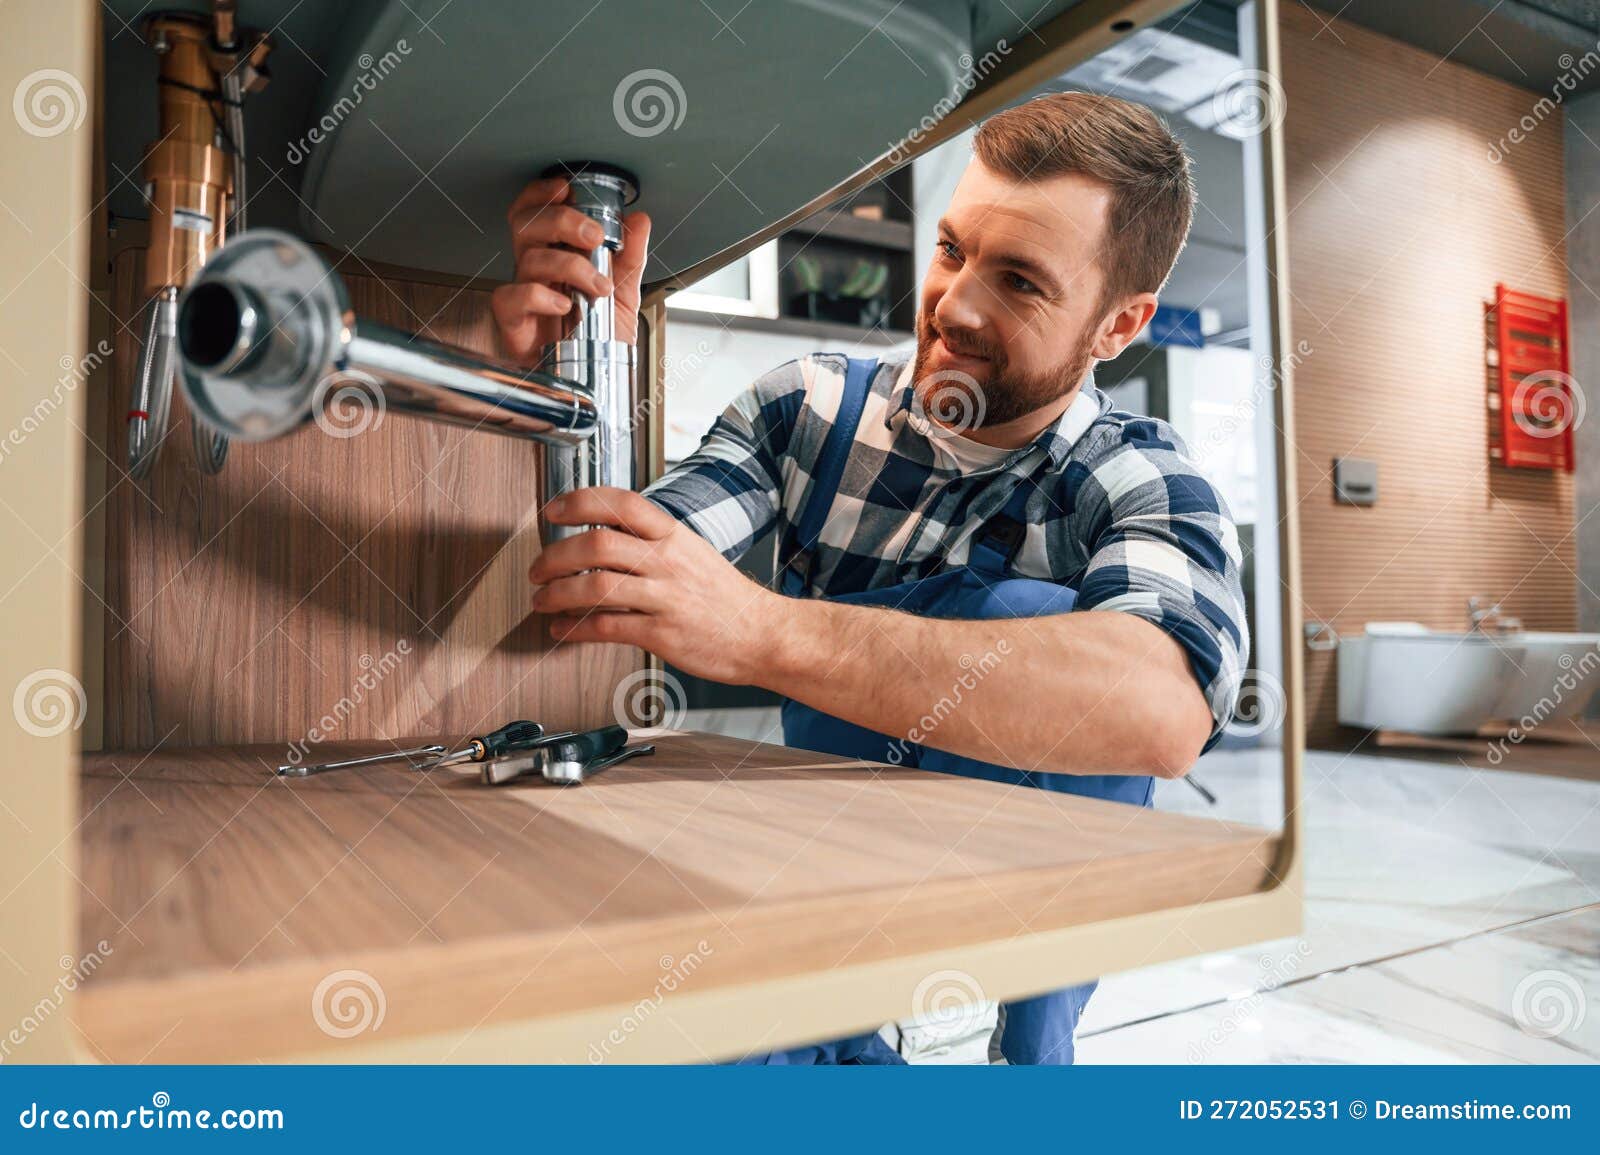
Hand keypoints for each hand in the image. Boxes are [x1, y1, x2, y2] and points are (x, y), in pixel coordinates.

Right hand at [491, 176, 651, 359]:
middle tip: (595, 237)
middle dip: (563, 222)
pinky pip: (511, 298)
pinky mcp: (513, 324)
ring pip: (528, 259)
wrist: (593, 383)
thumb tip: (640, 220)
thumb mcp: (623, 293)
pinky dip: (539, 296)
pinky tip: (564, 305)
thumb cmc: (596, 339)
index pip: (535, 211)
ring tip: (597, 287)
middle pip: (527, 224)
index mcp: (553, 254)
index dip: (542, 194)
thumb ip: (630, 257)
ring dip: (570, 266)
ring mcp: (522, 295)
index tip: (567, 189)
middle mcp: (534, 270)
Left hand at [528, 488, 783, 685]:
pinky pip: (606, 627)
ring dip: (557, 593)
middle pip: (596, 544)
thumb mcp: (692, 552)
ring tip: (541, 600)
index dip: (578, 502)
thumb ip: (651, 542)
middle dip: (555, 556)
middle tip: (538, 567)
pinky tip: (561, 629)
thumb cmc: (725, 598)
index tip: (553, 511)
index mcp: (673, 534)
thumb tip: (602, 535)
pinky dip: (574, 628)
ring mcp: (665, 597)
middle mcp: (667, 561)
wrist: (762, 634)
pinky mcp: (662, 633)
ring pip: (595, 587)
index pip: (619, 502)